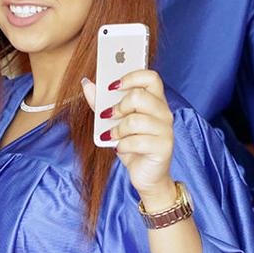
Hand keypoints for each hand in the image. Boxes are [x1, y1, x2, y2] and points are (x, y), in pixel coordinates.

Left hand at [82, 70, 176, 208]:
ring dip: (118, 130)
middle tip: (109, 116)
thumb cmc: (132, 145)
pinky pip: (137, 141)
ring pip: (136, 120)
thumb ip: (101, 103)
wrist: (147, 175)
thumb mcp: (113, 122)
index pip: (150, 77)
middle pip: (140, 96)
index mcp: (155, 101)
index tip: (112, 86)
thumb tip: (87, 84)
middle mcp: (164, 113)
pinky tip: (120, 148)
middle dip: (119, 106)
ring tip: (113, 136)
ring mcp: (166, 130)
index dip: (131, 76)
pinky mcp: (163, 147)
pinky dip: (123, 145)